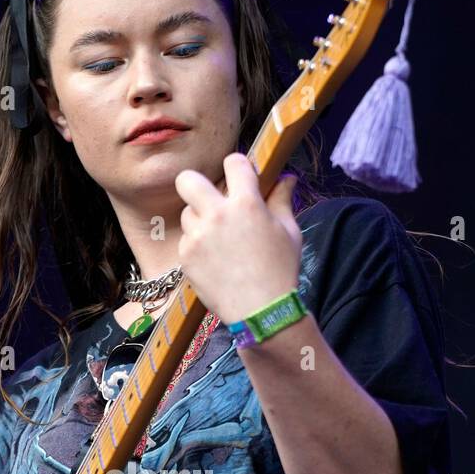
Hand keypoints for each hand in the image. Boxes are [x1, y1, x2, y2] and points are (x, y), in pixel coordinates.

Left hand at [175, 152, 301, 324]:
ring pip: (187, 213)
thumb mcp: (289, 232)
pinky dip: (197, 246)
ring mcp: (198, 237)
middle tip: (208, 198)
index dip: (238, 166)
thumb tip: (287, 178)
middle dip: (196, 183)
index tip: (241, 176)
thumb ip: (282, 200)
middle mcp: (217, 215)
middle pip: (187, 180)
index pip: (234, 162)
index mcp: (246, 203)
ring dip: (200, 219)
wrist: (261, 311)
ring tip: (218, 239)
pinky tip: (214, 260)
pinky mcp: (186, 257)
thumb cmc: (280, 271)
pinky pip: (186, 241)